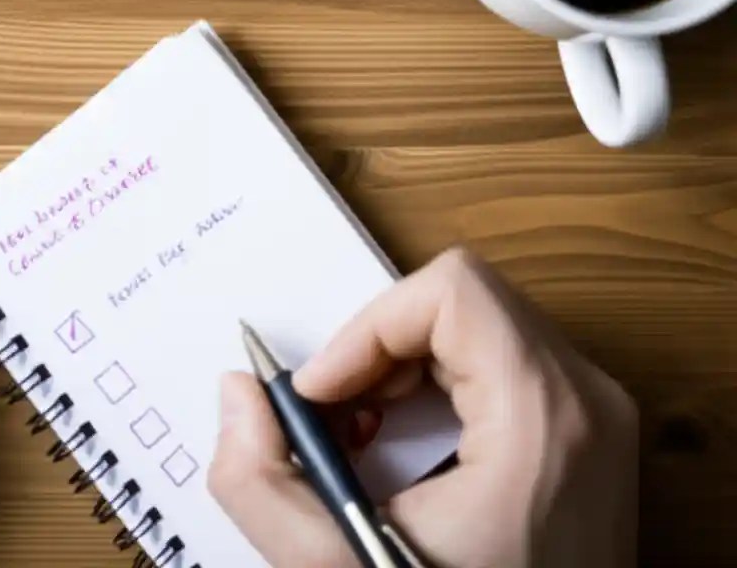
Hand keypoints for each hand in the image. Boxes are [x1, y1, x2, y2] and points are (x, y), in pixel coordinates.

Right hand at [208, 248, 638, 567]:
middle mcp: (587, 402)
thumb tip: (239, 394)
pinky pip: (499, 365)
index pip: (452, 292)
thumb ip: (259, 479)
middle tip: (330, 415)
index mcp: (545, 419)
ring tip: (360, 435)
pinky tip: (401, 449)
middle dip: (373, 350)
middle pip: (460, 303)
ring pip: (476, 328)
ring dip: (396, 369)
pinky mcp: (586, 436)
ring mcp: (594, 417)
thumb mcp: (336, 564)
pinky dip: (432, 389)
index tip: (320, 392)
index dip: (365, 327)